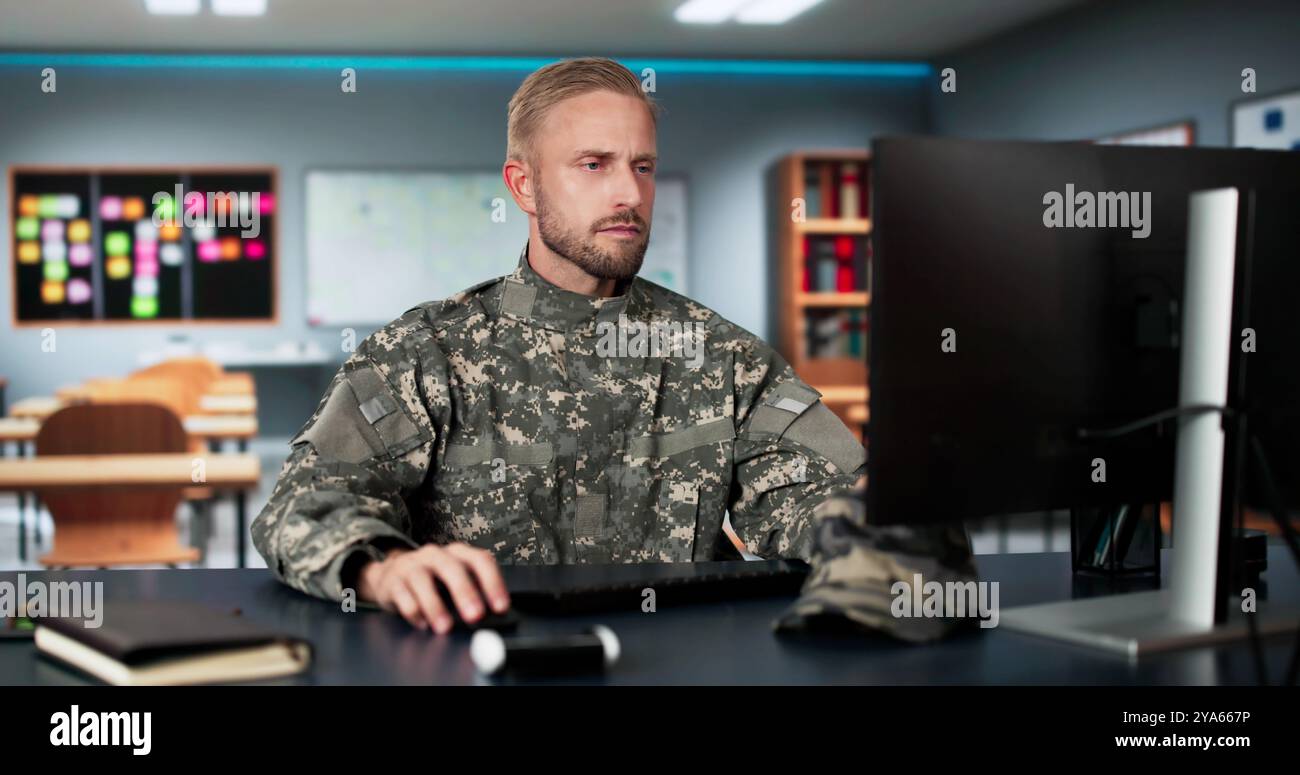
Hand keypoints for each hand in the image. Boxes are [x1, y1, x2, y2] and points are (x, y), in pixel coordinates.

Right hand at [357, 543, 509, 632]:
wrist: (391, 576)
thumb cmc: (432, 581)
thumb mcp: (454, 581)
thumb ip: (473, 594)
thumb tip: (493, 619)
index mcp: (457, 553)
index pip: (480, 560)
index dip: (493, 582)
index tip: (501, 607)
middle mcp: (435, 555)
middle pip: (452, 568)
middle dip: (465, 592)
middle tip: (475, 616)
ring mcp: (412, 565)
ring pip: (422, 581)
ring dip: (435, 606)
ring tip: (445, 628)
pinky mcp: (392, 581)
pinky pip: (402, 595)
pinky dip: (412, 610)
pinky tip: (422, 624)